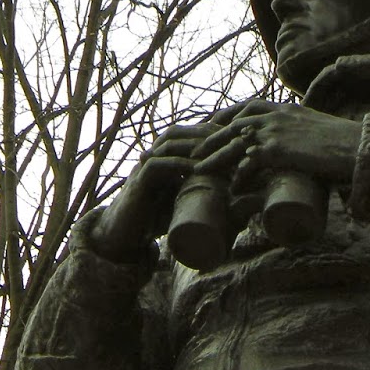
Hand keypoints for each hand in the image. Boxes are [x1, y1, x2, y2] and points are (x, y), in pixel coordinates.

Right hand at [89, 104, 252, 261]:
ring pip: (170, 144)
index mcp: (165, 159)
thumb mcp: (186, 207)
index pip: (189, 137)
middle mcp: (154, 157)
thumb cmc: (156, 222)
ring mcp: (145, 167)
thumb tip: (245, 213)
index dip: (212, 134)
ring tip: (221, 147)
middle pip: (181, 133)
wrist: (124, 236)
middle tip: (233, 136)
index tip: (237, 137)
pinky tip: (197, 166)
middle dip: (208, 133)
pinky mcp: (139, 181)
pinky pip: (158, 165)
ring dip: (196, 144)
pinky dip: (178, 164)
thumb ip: (208, 204)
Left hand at [194, 103, 360, 194]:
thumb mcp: (317, 130)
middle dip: (212, 139)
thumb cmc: (342, 144)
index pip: (247, 108)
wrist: (355, 147)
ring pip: (235, 143)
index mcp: (284, 109)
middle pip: (233, 125)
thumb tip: (298, 147)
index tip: (212, 127)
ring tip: (199, 171)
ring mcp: (275, 131)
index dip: (226, 118)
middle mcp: (276, 116)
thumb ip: (301, 134)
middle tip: (195, 153)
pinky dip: (239, 175)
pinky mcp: (278, 150)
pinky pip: (249, 162)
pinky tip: (233, 187)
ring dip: (215, 158)